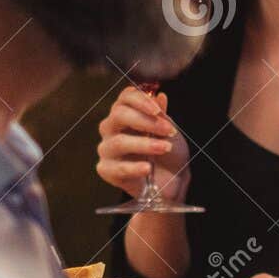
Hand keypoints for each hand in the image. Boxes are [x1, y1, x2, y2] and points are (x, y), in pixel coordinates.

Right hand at [96, 86, 188, 201]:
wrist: (172, 180)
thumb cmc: (169, 152)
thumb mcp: (170, 132)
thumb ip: (162, 116)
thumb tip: (160, 97)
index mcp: (126, 114)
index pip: (125, 98)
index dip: (140, 100)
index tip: (157, 110)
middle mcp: (111, 128)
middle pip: (119, 115)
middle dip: (146, 122)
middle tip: (168, 131)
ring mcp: (107, 149)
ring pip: (119, 142)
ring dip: (145, 144)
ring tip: (164, 148)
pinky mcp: (106, 170)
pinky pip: (117, 167)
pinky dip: (134, 168)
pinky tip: (147, 168)